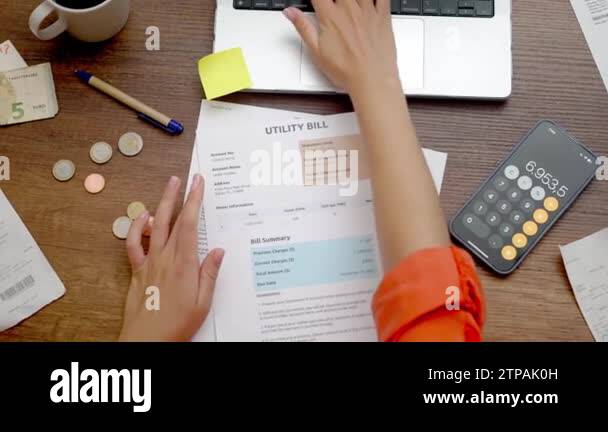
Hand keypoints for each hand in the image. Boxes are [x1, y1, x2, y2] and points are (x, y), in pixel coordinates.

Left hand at [119, 175, 223, 341]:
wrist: (148, 340)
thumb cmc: (178, 324)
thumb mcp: (204, 302)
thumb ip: (210, 274)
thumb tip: (218, 250)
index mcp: (184, 264)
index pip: (189, 224)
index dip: (194, 200)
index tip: (199, 184)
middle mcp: (165, 258)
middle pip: (171, 219)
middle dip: (178, 195)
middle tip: (183, 177)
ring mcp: (149, 263)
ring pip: (154, 227)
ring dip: (161, 205)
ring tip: (168, 189)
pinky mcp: (138, 271)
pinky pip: (134, 245)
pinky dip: (137, 229)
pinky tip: (144, 219)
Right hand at [283, 0, 399, 94]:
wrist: (371, 79)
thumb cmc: (346, 70)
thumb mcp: (316, 51)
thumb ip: (303, 27)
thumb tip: (289, 12)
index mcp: (330, 16)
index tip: (314, 1)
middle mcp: (349, 9)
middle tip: (332, 4)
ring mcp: (368, 11)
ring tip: (347, 2)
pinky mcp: (383, 17)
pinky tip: (371, 0)